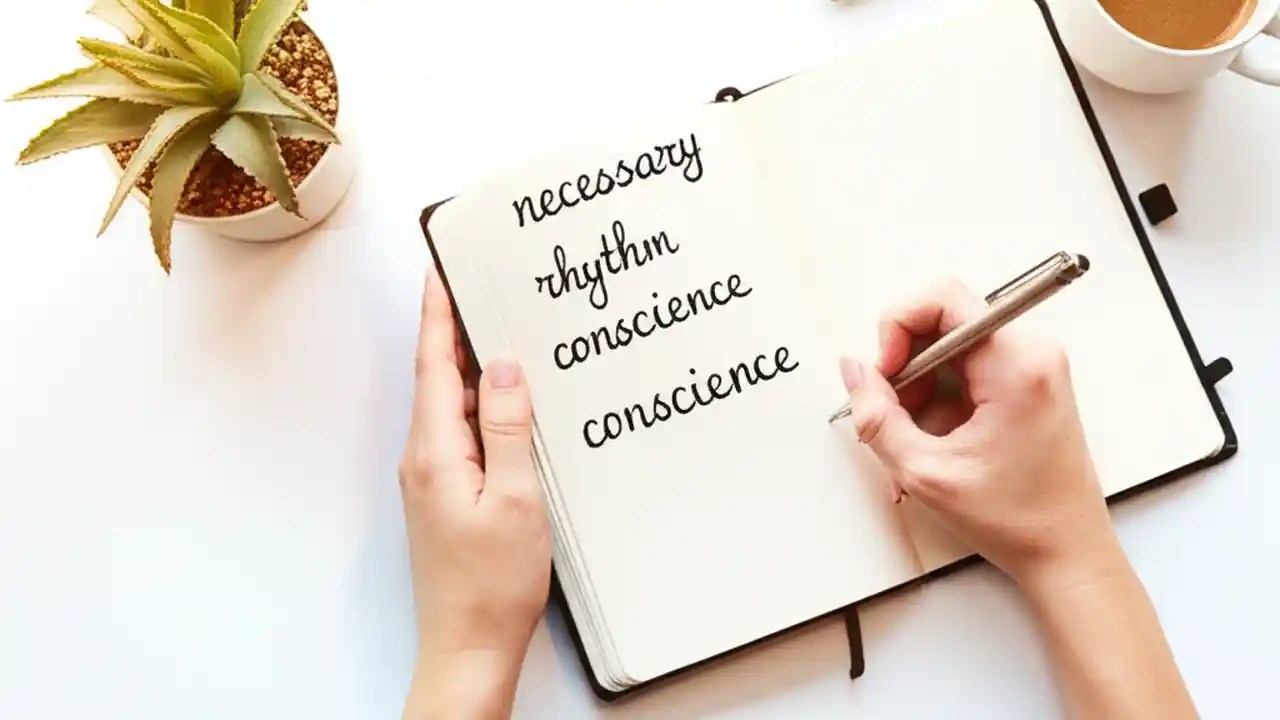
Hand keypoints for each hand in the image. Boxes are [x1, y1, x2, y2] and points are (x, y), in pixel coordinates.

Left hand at [399, 271, 549, 719]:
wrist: (469, 648)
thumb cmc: (492, 585)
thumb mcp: (515, 499)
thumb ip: (508, 427)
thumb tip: (503, 367)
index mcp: (435, 452)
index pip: (431, 363)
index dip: (436, 312)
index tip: (440, 267)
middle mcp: (424, 459)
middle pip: (438, 377)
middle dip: (458, 329)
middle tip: (484, 286)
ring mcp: (433, 479)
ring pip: (451, 406)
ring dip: (473, 369)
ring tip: (506, 335)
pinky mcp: (447, 496)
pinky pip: (462, 434)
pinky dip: (482, 408)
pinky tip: (509, 406)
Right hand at [840, 279, 1118, 589]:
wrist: (1067, 552)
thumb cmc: (1015, 519)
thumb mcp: (926, 473)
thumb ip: (877, 418)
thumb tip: (853, 371)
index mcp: (1017, 365)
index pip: (944, 298)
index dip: (898, 326)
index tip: (884, 372)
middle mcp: (1033, 353)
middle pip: (944, 321)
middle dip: (905, 365)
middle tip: (892, 412)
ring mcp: (1034, 366)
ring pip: (950, 347)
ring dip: (919, 387)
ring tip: (914, 438)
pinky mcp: (1029, 382)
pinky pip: (968, 368)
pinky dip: (940, 397)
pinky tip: (935, 440)